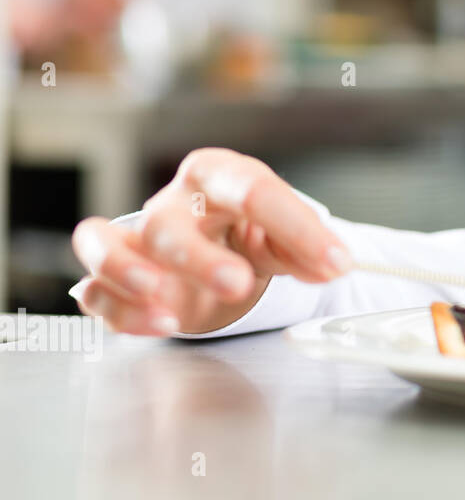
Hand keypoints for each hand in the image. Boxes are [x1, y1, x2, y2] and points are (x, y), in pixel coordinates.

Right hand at [72, 148, 352, 335]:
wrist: (215, 247)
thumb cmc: (247, 232)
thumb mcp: (283, 234)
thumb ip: (308, 248)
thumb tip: (334, 264)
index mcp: (218, 176)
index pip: (251, 189)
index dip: (296, 227)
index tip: (335, 262)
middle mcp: (170, 203)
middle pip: (168, 222)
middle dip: (200, 258)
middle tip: (239, 285)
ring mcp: (136, 239)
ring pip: (103, 244)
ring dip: (128, 273)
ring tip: (167, 304)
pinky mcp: (115, 279)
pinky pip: (95, 291)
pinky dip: (121, 310)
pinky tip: (161, 324)